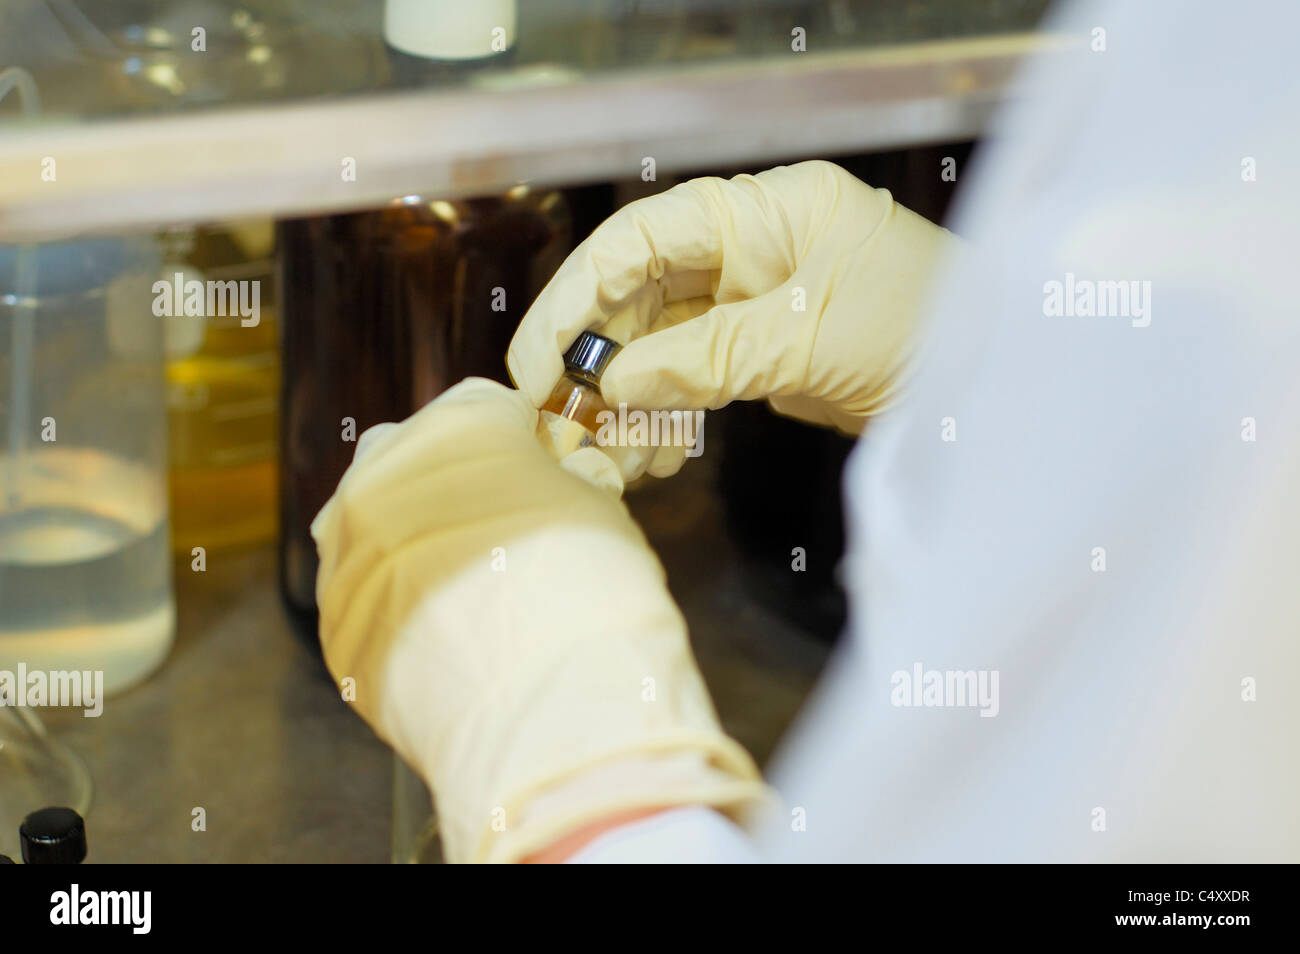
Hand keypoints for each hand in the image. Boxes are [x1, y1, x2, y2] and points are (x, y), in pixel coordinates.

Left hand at [311, 378, 764, 862]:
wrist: (545, 700)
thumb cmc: (584, 587)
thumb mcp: (597, 505)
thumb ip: (561, 480)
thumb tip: (556, 483)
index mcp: (456, 423)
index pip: (486, 408)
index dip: (521, 440)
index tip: (539, 469)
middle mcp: (382, 472)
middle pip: (412, 458)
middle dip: (450, 484)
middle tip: (500, 530)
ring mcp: (346, 550)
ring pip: (372, 529)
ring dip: (410, 545)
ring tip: (467, 592)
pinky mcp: (335, 624)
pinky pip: (365, 601)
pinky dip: (397, 612)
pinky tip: (445, 640)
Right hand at [508, 160, 954, 466]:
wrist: (1005, 384)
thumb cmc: (928, 331)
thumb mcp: (808, 337)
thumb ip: (706, 357)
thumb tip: (613, 384)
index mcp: (763, 213)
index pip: (641, 240)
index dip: (577, 297)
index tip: (537, 362)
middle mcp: (752, 250)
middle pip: (641, 296)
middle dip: (595, 360)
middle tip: (557, 424)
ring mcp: (759, 304)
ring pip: (662, 346)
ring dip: (628, 403)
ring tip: (606, 459)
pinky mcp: (769, 354)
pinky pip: (696, 381)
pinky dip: (668, 419)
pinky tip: (648, 461)